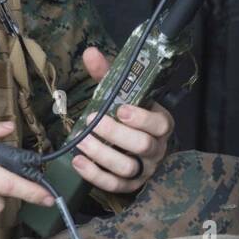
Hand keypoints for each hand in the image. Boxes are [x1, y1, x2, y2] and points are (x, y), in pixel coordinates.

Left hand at [70, 46, 173, 193]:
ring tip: (81, 142)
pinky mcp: (131, 185)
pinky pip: (115, 186)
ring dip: (102, 155)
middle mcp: (157, 148)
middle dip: (115, 135)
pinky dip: (96, 176)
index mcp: (161, 123)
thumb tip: (90, 52)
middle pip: (142, 146)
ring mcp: (145, 169)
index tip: (120, 110)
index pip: (159, 124)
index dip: (141, 118)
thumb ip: (107, 73)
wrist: (131, 141)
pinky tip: (78, 162)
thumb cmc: (126, 112)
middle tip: (92, 122)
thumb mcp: (121, 92)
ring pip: (128, 168)